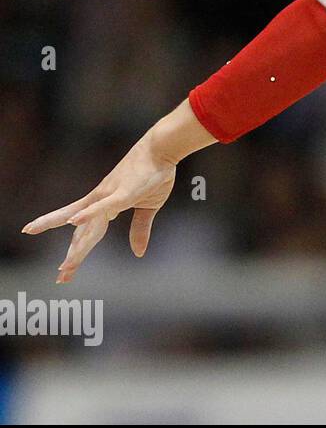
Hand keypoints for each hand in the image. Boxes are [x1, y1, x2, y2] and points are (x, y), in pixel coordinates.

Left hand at [22, 99, 213, 283]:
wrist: (161, 148)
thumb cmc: (154, 173)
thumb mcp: (149, 206)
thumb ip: (140, 229)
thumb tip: (138, 253)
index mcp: (106, 206)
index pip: (88, 234)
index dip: (77, 252)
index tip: (65, 271)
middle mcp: (100, 202)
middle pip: (83, 234)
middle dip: (73, 257)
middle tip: (61, 278)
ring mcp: (108, 196)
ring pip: (89, 226)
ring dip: (78, 247)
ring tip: (65, 266)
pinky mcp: (121, 192)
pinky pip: (103, 206)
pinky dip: (88, 214)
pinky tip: (74, 222)